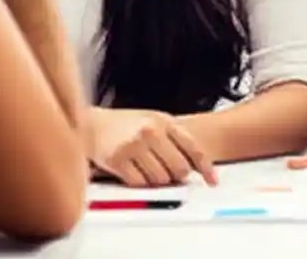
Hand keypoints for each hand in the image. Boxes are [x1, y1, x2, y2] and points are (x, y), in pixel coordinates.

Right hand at [89, 108, 217, 187]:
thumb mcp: (156, 122)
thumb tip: (196, 165)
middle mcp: (151, 132)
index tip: (212, 181)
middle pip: (179, 168)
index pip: (193, 148)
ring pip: (161, 179)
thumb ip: (175, 139)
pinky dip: (141, 184)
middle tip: (170, 174)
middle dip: (178, 176)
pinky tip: (136, 173)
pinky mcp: (118, 160)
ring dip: (158, 181)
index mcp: (165, 122)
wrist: (94, 124)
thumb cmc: (127, 125)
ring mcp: (134, 146)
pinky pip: (140, 184)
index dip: (206, 168)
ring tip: (149, 170)